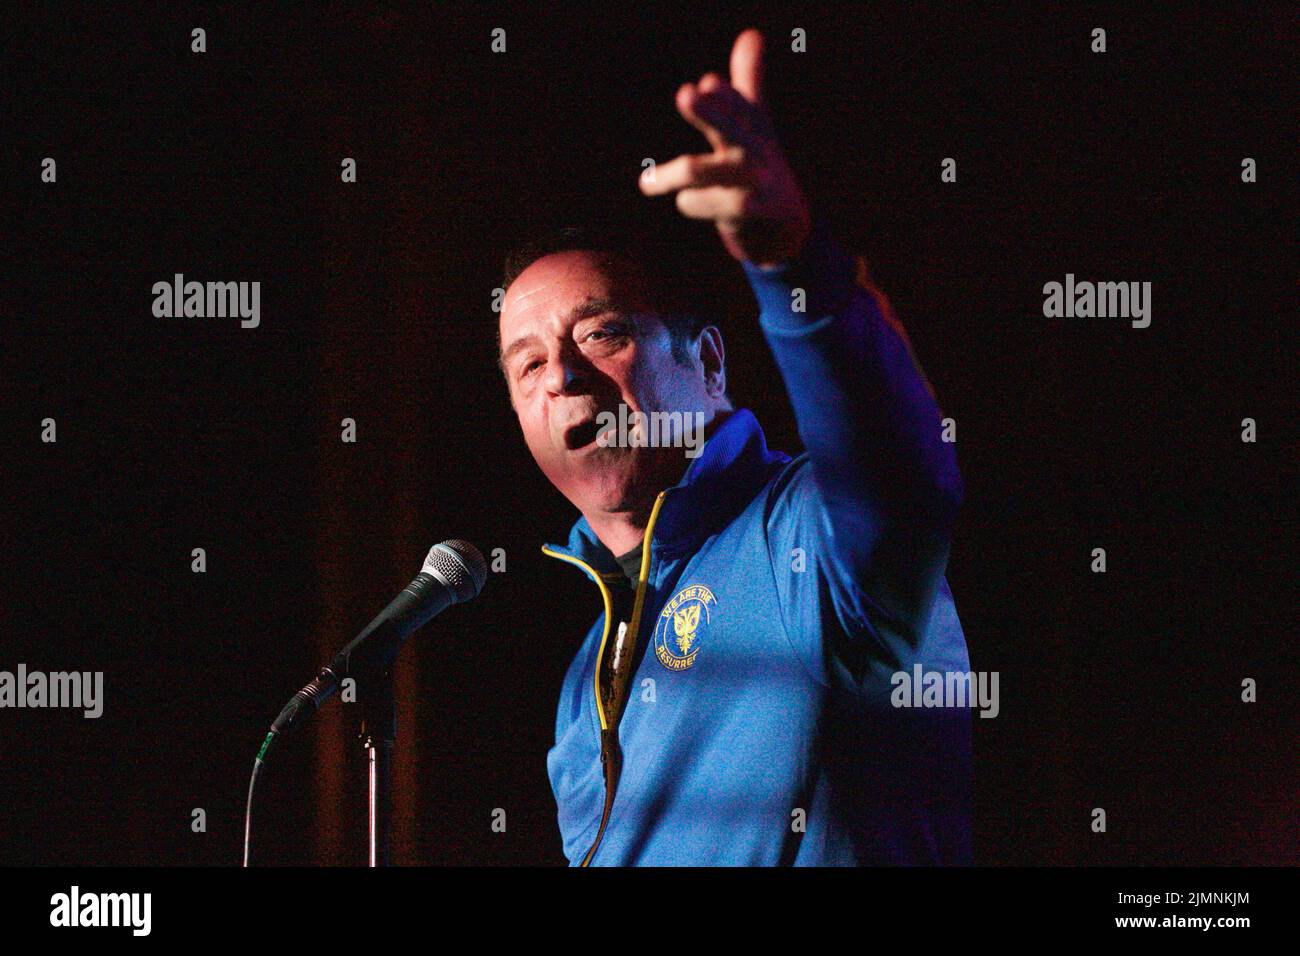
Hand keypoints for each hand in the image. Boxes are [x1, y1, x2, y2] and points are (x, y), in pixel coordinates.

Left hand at [639, 28, 811, 268]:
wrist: (786, 222)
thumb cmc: (760, 163)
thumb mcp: (754, 123)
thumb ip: (748, 82)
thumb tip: (752, 33)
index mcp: (754, 127)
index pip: (739, 105)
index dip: (723, 96)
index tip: (704, 83)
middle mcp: (755, 152)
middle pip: (731, 128)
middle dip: (710, 111)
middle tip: (687, 94)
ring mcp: (752, 183)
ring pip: (702, 172)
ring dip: (671, 175)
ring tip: (644, 183)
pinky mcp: (748, 213)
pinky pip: (704, 204)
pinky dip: (689, 202)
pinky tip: (686, 201)